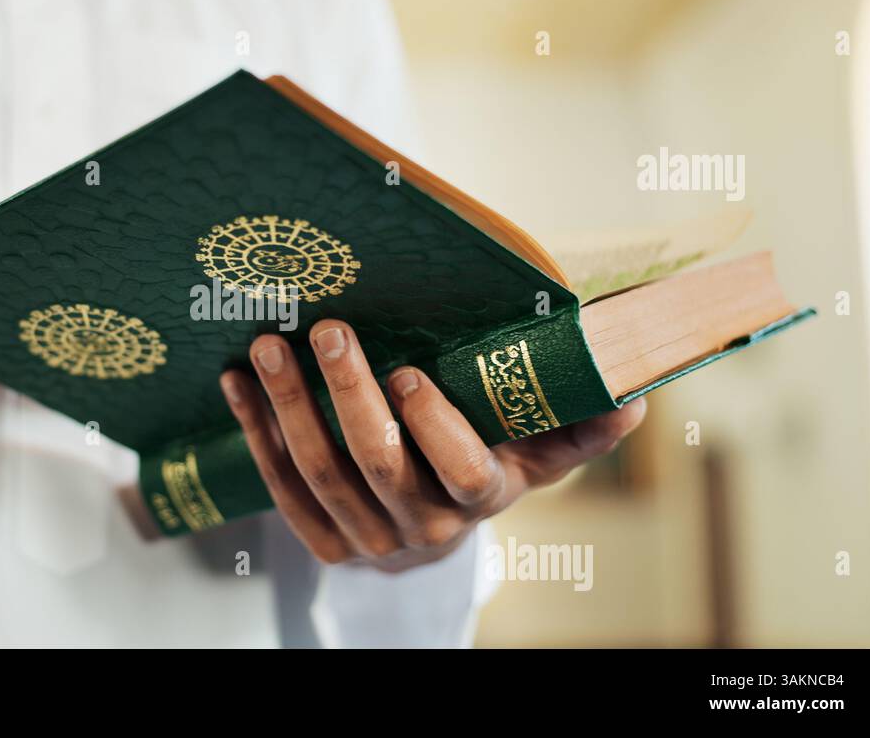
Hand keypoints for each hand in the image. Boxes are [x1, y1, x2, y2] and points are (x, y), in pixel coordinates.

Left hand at [219, 320, 645, 571]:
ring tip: (268, 345)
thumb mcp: (540, 446)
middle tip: (329, 328)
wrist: (435, 527)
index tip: (408, 370)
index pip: (463, 472)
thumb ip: (582, 422)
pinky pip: (280, 489)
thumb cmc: (490, 462)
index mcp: (482, 497)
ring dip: (289, 406)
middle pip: (379, 464)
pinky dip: (254, 433)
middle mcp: (425, 527)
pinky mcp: (323, 541)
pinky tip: (234, 384)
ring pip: (321, 472)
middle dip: (349, 394)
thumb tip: (635, 396)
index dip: (434, 427)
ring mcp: (368, 539)